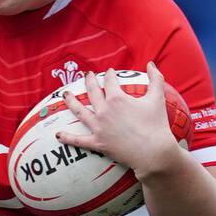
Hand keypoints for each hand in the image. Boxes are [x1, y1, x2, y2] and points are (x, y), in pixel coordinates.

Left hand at [60, 62, 176, 180]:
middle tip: (86, 75)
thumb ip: (155, 78)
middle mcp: (104, 111)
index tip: (109, 72)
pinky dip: (68, 138)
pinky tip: (58, 135)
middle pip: (92, 92)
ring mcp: (98, 127)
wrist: (153, 152)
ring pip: (80, 112)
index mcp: (117, 98)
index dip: (109, 75)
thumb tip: (151, 63)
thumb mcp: (157, 98)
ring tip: (65, 95)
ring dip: (71, 102)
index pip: (110, 81)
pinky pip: (79, 140)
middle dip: (89, 81)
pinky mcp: (97, 143)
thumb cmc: (156, 125)